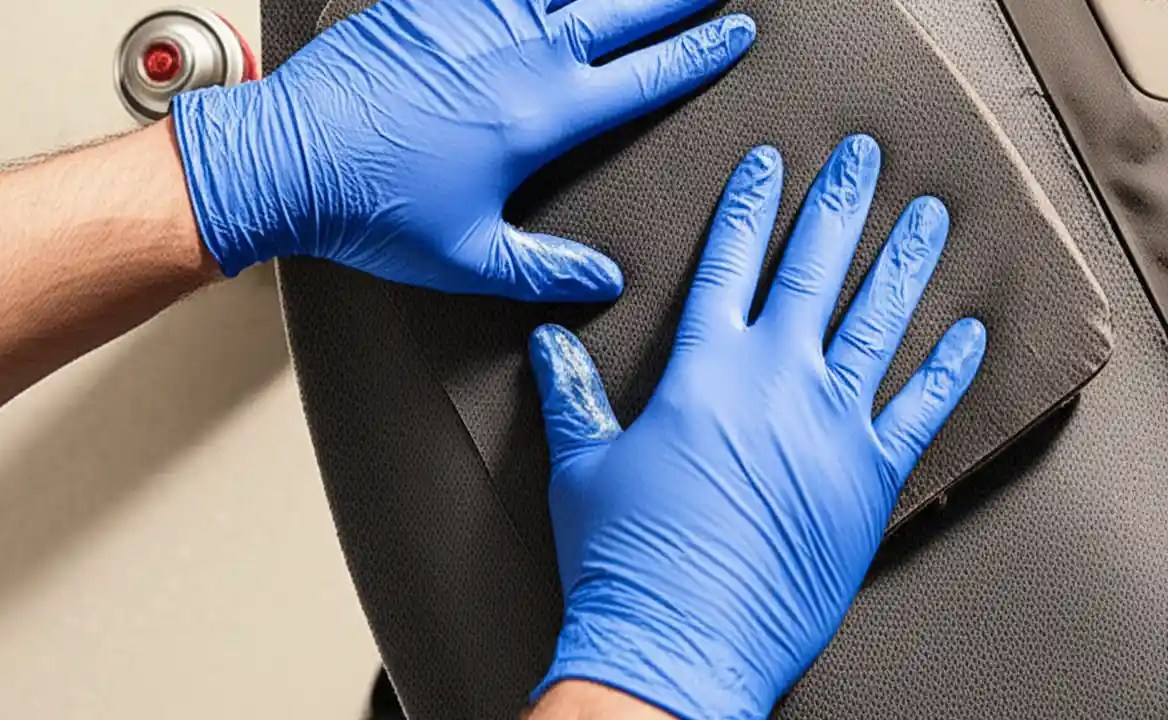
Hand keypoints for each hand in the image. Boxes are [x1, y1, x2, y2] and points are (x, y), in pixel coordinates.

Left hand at [172, 0, 755, 298]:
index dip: (697, 55)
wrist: (286, 160)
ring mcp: (470, 18)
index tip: (733, 35)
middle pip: (619, 11)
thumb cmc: (373, 210)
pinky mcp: (424, 3)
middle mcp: (517, 56)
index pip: (643, 78)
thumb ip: (546, 268)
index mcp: (541, 117)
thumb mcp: (469, 257)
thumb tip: (602, 279)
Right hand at [528, 137, 986, 718]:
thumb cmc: (626, 558)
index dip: (749, 208)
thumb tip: (549, 346)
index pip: (729, 265)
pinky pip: (919, 410)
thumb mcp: (582, 467)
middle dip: (839, 206)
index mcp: (703, 373)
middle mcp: (773, 382)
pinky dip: (947, 369)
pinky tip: (967, 334)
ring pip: (879, 323)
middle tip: (865, 158)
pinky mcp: (867, 478)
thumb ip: (571, 397)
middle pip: (814, 272)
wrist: (678, 640)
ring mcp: (829, 427)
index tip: (770, 166)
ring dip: (904, 262)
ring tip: (927, 216)